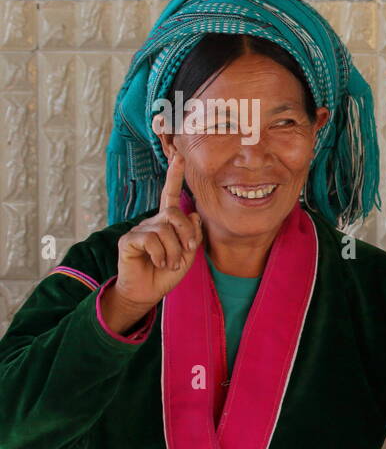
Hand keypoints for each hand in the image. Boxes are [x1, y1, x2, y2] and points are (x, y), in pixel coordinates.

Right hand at [102, 154, 203, 332]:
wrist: (148, 291)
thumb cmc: (167, 272)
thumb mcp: (187, 253)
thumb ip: (192, 233)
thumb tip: (193, 212)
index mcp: (166, 222)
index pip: (169, 195)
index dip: (173, 176)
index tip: (179, 156)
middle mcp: (152, 222)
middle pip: (174, 214)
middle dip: (186, 234)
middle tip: (186, 251)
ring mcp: (139, 230)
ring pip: (165, 231)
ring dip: (173, 252)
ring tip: (168, 263)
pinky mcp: (128, 240)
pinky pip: (151, 241)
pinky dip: (161, 255)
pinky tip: (157, 263)